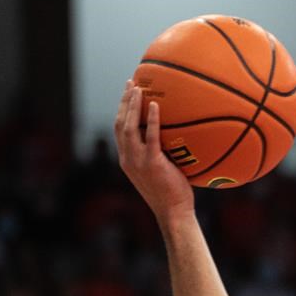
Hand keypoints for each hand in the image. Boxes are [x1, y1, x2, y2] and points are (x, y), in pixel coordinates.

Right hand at [115, 80, 195, 222]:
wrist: (173, 213)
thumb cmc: (172, 194)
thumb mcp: (161, 170)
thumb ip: (161, 153)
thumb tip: (176, 134)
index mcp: (127, 160)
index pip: (119, 130)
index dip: (121, 110)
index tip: (127, 93)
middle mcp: (128, 159)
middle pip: (119, 124)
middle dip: (123, 102)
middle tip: (131, 83)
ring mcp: (137, 162)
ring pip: (128, 128)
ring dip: (132, 106)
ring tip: (139, 89)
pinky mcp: (152, 164)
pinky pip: (150, 137)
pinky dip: (152, 120)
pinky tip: (156, 105)